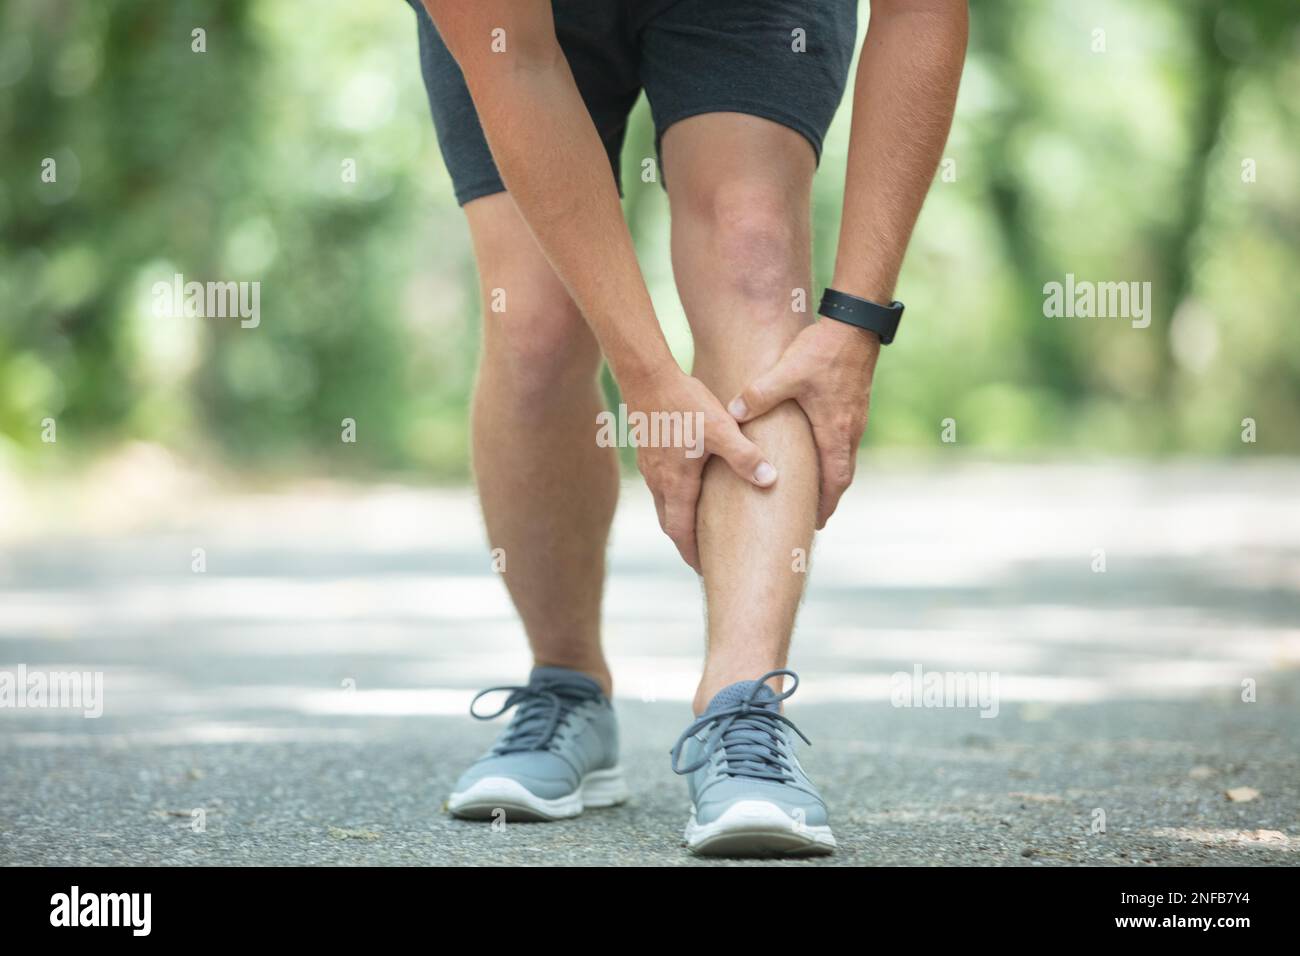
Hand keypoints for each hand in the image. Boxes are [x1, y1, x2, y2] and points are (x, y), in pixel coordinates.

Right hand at [623, 366, 776, 571]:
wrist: (646, 376)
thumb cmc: (684, 403)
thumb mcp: (721, 429)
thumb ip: (746, 457)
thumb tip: (772, 480)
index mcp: (676, 484)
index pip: (680, 532)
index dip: (692, 554)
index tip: (703, 571)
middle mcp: (658, 481)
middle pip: (669, 522)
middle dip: (685, 541)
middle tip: (702, 555)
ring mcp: (650, 466)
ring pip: (663, 502)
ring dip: (678, 518)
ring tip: (696, 524)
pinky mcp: (648, 451)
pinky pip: (660, 484)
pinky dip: (673, 496)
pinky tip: (687, 484)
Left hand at [727, 320, 879, 528]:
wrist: (855, 325)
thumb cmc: (823, 351)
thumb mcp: (785, 373)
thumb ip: (758, 395)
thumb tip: (733, 414)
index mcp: (835, 431)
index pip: (834, 481)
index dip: (825, 504)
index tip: (815, 522)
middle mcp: (850, 429)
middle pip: (844, 476)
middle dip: (829, 497)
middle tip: (814, 515)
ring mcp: (855, 416)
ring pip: (847, 458)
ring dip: (832, 476)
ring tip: (816, 489)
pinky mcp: (855, 404)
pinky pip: (846, 441)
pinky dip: (835, 455)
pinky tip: (819, 449)